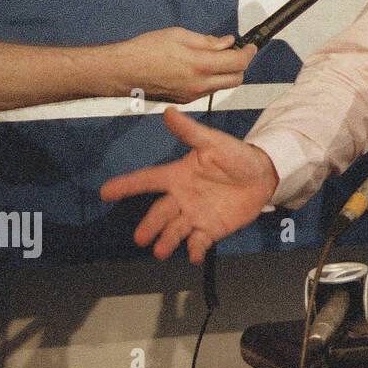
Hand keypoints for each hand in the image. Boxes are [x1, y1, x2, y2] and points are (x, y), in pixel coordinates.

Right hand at [99, 107, 279, 261]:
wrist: (262, 174)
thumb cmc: (235, 156)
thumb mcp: (214, 142)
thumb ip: (190, 131)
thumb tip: (169, 111)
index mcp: (178, 176)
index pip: (148, 180)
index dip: (126, 185)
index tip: (105, 192)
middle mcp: (182, 198)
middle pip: (160, 213)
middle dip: (150, 225)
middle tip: (141, 238)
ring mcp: (195, 215)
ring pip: (175, 230)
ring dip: (167, 241)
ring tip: (160, 251)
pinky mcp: (211, 229)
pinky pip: (199, 242)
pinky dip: (196, 250)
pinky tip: (194, 256)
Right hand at [108, 28, 256, 103]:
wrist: (122, 71)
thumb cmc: (146, 48)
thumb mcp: (179, 35)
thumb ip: (207, 41)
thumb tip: (227, 42)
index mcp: (200, 65)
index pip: (238, 63)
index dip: (248, 53)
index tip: (250, 46)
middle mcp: (200, 84)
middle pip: (236, 79)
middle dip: (240, 65)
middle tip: (234, 51)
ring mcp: (192, 95)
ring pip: (222, 86)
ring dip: (226, 73)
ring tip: (215, 57)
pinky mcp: (184, 100)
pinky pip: (207, 90)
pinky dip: (211, 79)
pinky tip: (199, 68)